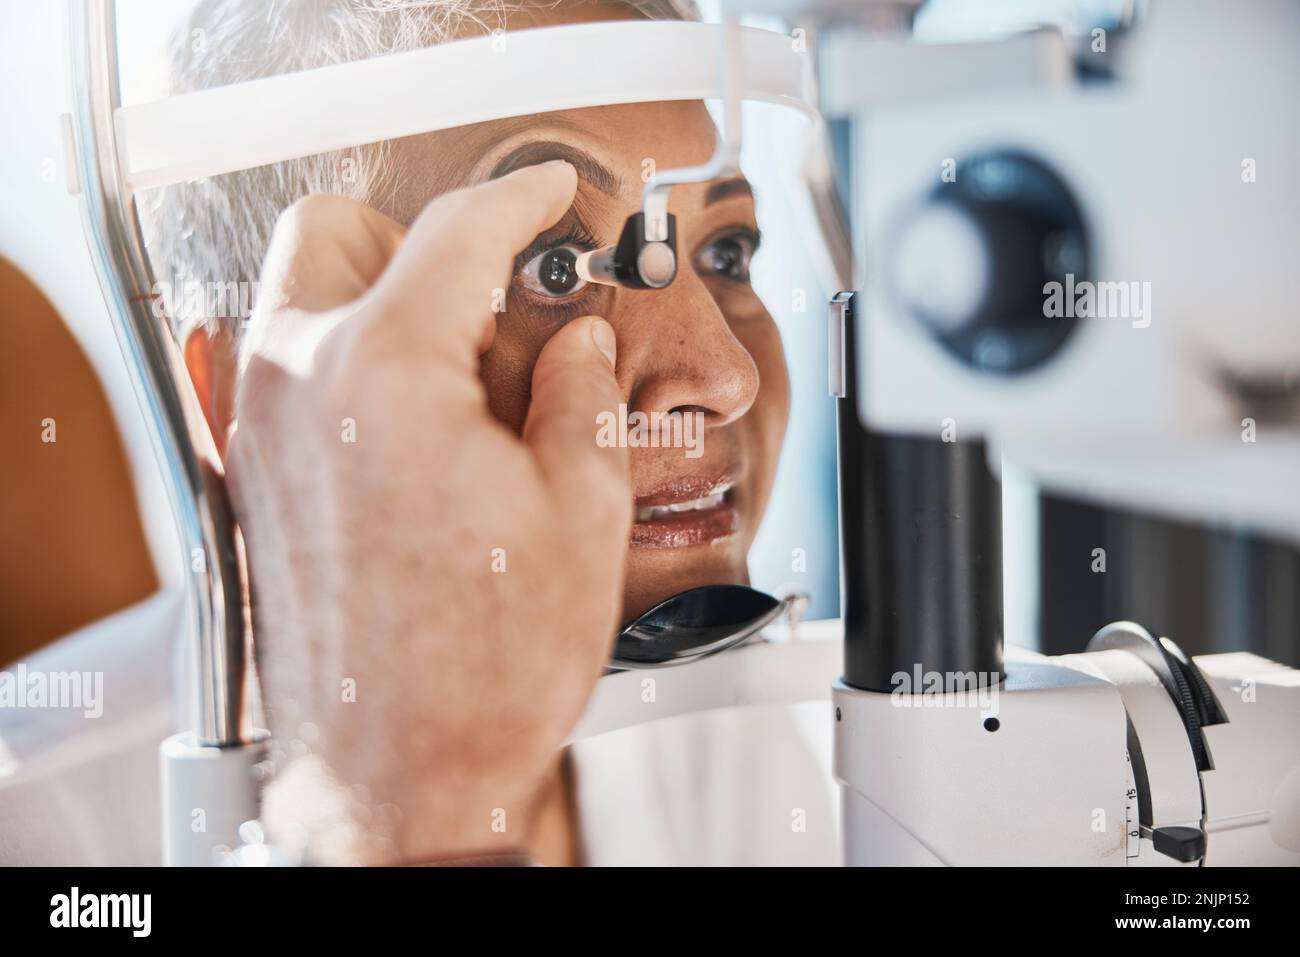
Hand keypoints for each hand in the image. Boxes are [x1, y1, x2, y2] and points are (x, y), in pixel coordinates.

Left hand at [227, 161, 630, 864]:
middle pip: (337, 233)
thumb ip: (579, 396)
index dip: (521, 199)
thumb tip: (579, 347)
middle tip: (497, 292)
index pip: (458, 230)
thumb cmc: (483, 670)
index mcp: (388, 370)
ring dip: (381, 299)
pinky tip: (427, 432)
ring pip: (303, 299)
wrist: (400, 778)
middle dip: (419, 239)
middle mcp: (300, 384)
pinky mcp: (257, 482)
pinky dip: (353, 364)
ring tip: (470, 373)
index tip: (550, 195)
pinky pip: (292, 372)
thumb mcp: (579, 514)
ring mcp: (263, 434)